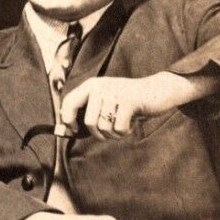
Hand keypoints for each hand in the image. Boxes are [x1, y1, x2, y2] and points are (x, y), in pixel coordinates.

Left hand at [59, 70, 218, 140]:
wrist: (157, 91)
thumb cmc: (128, 102)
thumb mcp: (105, 104)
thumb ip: (84, 116)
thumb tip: (61, 132)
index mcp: (91, 86)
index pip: (68, 103)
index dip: (68, 121)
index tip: (75, 129)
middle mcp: (100, 86)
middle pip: (88, 122)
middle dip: (99, 133)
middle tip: (110, 130)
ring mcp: (114, 92)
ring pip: (104, 127)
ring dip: (114, 134)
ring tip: (122, 124)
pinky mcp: (128, 101)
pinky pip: (118, 128)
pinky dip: (125, 132)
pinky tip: (131, 123)